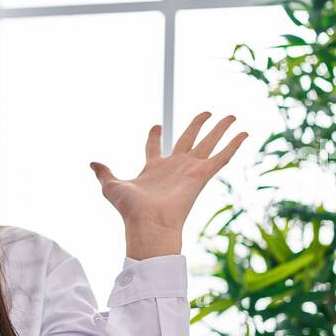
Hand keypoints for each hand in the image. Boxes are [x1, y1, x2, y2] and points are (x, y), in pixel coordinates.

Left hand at [90, 112, 247, 258]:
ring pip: (208, 143)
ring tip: (231, 116)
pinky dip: (233, 145)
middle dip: (198, 125)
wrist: (147, 223)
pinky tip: (244, 133)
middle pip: (189, 139)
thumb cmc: (130, 209)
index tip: (157, 125)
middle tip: (207, 112)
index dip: (154, 136)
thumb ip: (104, 173)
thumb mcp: (112, 186)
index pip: (155, 147)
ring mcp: (189, 171)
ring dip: (220, 129)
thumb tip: (91, 163)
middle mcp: (174, 167)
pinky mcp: (202, 176)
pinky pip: (221, 157)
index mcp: (153, 168)